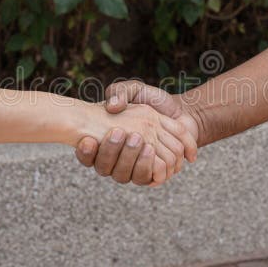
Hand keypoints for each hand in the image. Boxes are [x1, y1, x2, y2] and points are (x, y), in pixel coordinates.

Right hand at [75, 81, 200, 184]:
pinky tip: (150, 148)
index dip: (85, 153)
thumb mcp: (133, 89)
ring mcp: (136, 167)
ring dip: (129, 158)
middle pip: (104, 167)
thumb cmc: (154, 100)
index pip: (87, 156)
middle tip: (119, 132)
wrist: (182, 110)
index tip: (87, 140)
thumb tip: (111, 107)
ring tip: (138, 141)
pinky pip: (148, 177)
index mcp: (108, 141)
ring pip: (124, 174)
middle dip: (109, 152)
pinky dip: (149, 165)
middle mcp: (119, 159)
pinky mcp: (155, 173)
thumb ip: (119, 92)